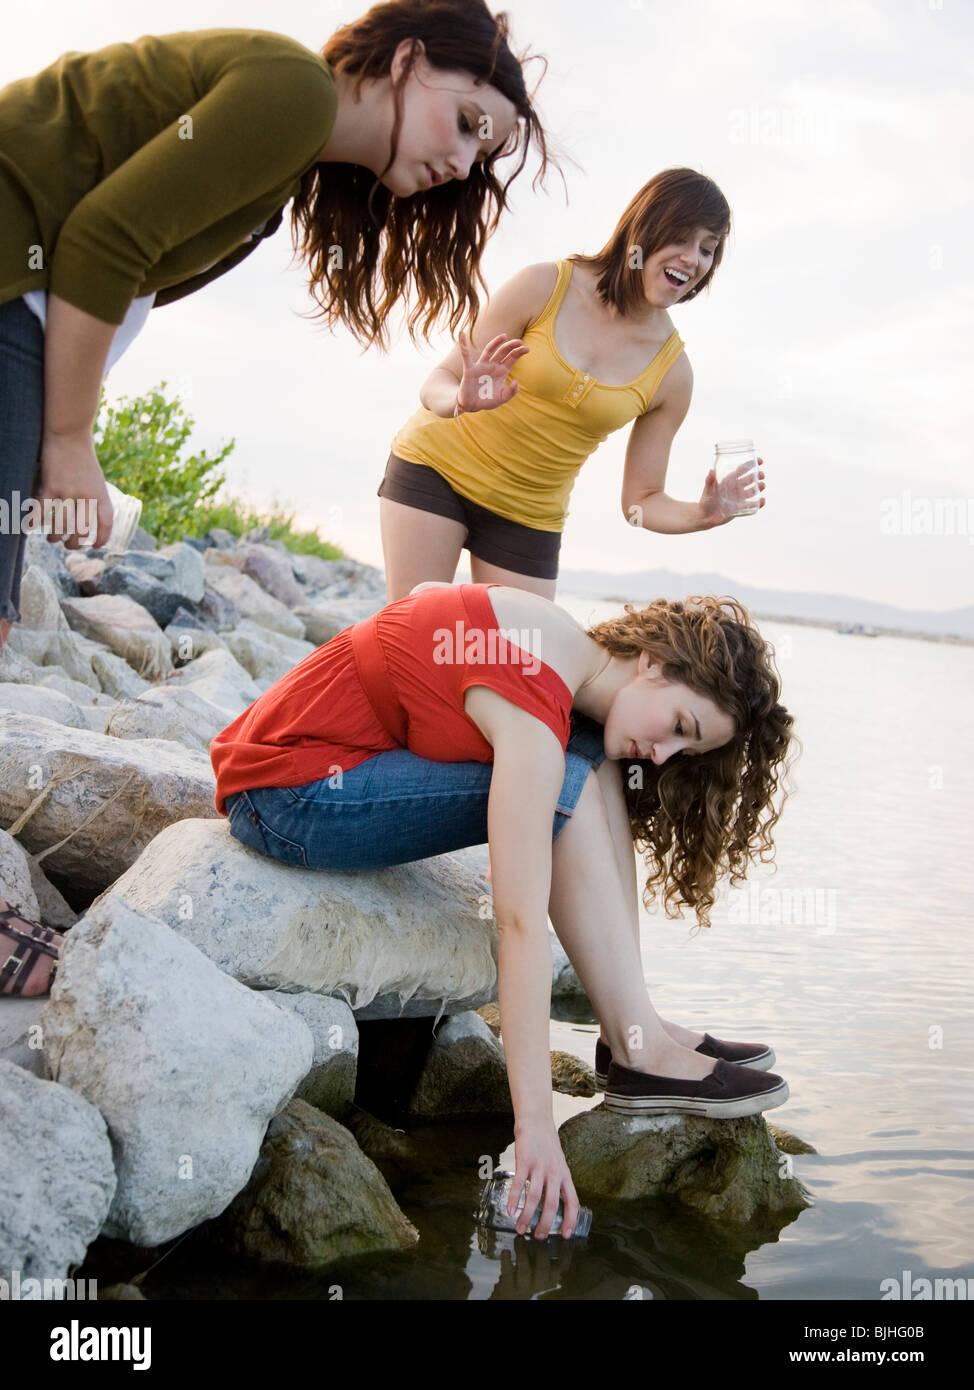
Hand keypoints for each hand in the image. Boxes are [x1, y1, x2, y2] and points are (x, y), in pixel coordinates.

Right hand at [31, 432, 112, 548]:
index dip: (102, 538)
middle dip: (74, 543)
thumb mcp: (95, 478)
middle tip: (69, 545)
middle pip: (81, 530)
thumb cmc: (82, 455)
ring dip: (55, 537)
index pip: (106, 523)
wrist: (69, 433)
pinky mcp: (51, 486)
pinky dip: (33, 522)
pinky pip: (41, 511)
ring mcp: (68, 492)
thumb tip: (82, 518)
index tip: (96, 546)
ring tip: (53, 539)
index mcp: (101, 494)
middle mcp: (87, 496)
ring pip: (61, 525)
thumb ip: (91, 496)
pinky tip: (28, 528)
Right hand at [456, 331, 528, 412]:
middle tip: (520, 341)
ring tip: (504, 336)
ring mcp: (481, 366)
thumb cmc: (487, 400)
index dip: (519, 352)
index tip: (527, 349)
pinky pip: (466, 356)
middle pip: (503, 352)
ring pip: (489, 350)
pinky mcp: (470, 369)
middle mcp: (493, 366)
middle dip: (511, 346)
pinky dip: (463, 345)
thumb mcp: (502, 398)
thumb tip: (516, 381)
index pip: (512, 358)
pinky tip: (462, 335)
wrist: (472, 406)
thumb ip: (511, 392)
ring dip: (496, 342)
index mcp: (502, 371)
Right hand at [509, 1122, 579, 1239]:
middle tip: (538, 1237)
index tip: (565, 1235)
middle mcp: (555, 1172)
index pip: (572, 1202)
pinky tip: (509, 1210)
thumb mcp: (559, 1164)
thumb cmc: (547, 1145)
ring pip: (535, 1197)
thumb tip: (550, 1206)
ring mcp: (540, 1166)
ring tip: (521, 1229)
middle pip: (552, 1204)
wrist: (537, 1121)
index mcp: (565, 1175)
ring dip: (527, 1216)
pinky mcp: (525, 1160)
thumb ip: (556, 1183)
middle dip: (545, 1224)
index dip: (570, 1220)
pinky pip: (519, 1183)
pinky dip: (514, 1199)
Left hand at [700, 457, 765, 525]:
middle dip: (758, 475)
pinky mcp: (741, 509)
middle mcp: (736, 488)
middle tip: (762, 474)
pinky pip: (752, 505)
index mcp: (730, 480)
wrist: (705, 517)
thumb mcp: (707, 490)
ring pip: (753, 491)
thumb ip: (709, 481)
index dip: (751, 465)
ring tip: (762, 485)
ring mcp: (739, 498)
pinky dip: (758, 503)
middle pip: (750, 480)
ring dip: (759, 487)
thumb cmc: (705, 501)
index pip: (742, 470)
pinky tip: (762, 501)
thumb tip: (711, 471)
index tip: (759, 461)